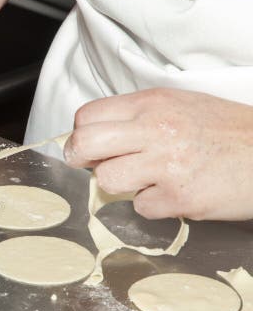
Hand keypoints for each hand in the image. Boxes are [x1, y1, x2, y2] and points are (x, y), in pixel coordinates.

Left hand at [64, 88, 252, 220]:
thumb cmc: (227, 131)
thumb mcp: (181, 106)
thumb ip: (138, 118)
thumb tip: (95, 139)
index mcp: (153, 103)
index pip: (87, 117)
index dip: (82, 134)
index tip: (92, 146)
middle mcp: (155, 129)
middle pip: (84, 145)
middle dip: (82, 160)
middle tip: (97, 166)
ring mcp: (166, 164)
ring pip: (106, 180)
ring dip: (123, 185)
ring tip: (149, 178)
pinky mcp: (179, 197)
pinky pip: (141, 207)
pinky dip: (155, 205)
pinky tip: (177, 192)